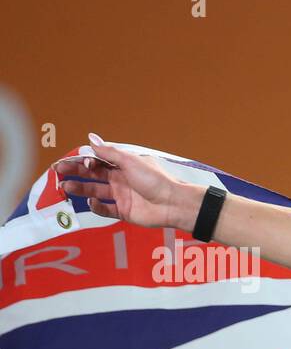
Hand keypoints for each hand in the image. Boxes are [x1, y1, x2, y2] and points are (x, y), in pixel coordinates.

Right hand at [52, 133, 188, 229]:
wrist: (173, 204)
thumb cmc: (156, 180)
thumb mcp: (130, 161)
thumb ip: (109, 152)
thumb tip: (90, 137)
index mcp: (124, 165)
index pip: (98, 160)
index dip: (84, 159)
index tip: (74, 161)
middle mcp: (121, 179)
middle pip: (93, 174)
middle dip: (76, 172)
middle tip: (59, 171)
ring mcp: (122, 195)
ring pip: (95, 191)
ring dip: (80, 189)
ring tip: (65, 187)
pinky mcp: (124, 211)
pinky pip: (105, 209)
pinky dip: (96, 206)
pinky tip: (91, 202)